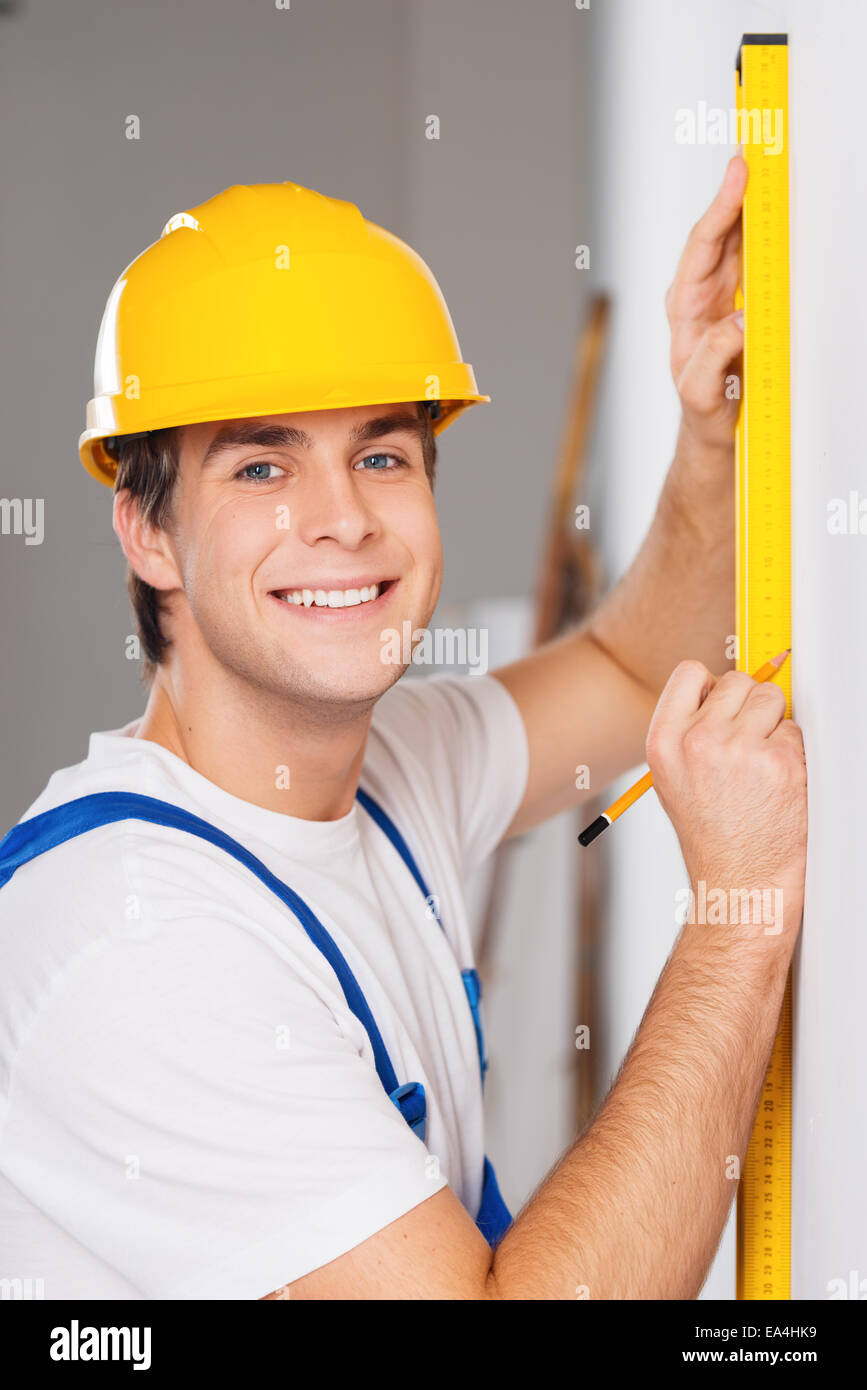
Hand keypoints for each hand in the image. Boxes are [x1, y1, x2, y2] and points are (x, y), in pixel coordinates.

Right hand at [646, 660, 806, 934]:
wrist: (740, 881)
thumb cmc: (709, 833)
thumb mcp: (672, 777)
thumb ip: (687, 729)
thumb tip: (720, 689)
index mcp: (664, 742)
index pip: (690, 673)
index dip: (711, 685)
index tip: (723, 701)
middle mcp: (698, 742)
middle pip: (736, 681)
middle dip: (747, 706)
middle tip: (744, 745)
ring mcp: (742, 750)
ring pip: (770, 698)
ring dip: (773, 725)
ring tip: (760, 764)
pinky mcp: (782, 762)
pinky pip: (795, 730)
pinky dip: (792, 752)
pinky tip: (777, 782)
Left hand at [666, 153, 747, 452]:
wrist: (715, 428)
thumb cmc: (703, 410)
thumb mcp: (700, 390)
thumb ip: (714, 355)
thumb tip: (743, 317)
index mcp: (684, 306)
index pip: (702, 244)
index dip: (721, 206)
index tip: (739, 172)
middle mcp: (701, 290)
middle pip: (722, 226)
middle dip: (740, 183)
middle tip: (763, 142)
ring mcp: (724, 291)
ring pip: (741, 233)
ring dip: (758, 199)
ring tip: (776, 158)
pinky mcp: (746, 298)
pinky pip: (760, 253)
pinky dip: (772, 225)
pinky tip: (785, 201)